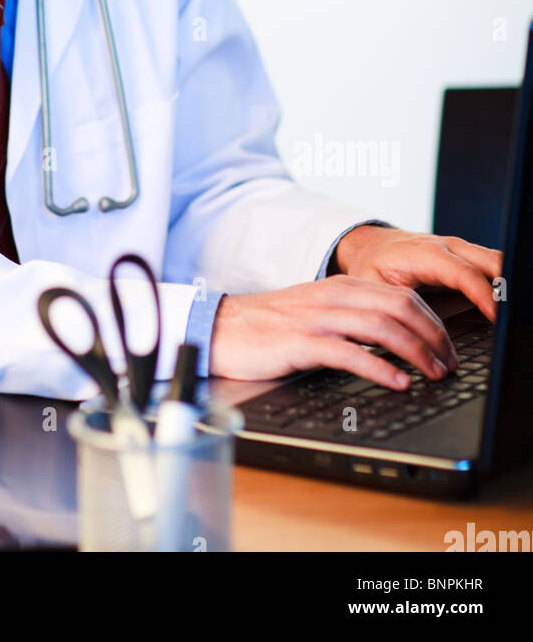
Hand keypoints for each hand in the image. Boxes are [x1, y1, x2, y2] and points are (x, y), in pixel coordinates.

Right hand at [208, 277, 458, 388]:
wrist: (220, 328)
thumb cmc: (267, 326)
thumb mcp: (315, 311)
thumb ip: (350, 317)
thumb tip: (394, 338)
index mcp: (338, 286)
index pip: (400, 295)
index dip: (432, 321)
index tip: (447, 347)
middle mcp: (332, 296)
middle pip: (398, 306)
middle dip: (433, 336)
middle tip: (448, 363)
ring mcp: (316, 318)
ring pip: (381, 327)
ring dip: (415, 352)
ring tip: (433, 374)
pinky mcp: (300, 343)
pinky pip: (349, 353)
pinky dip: (380, 368)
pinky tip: (397, 382)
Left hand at [331, 225, 502, 321]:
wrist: (368, 244)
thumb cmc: (370, 266)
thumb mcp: (374, 289)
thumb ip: (393, 309)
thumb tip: (406, 338)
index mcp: (426, 255)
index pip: (465, 274)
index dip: (484, 296)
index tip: (498, 319)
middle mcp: (447, 247)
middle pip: (491, 261)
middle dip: (506, 288)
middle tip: (511, 319)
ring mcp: (458, 248)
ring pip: (495, 260)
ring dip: (506, 284)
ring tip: (510, 315)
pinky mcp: (463, 254)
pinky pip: (490, 264)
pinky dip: (501, 282)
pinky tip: (503, 305)